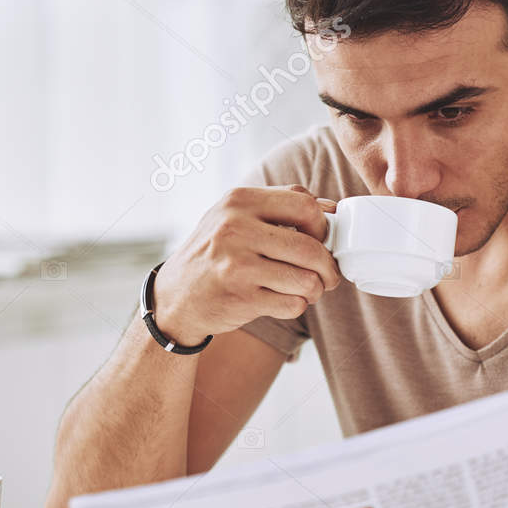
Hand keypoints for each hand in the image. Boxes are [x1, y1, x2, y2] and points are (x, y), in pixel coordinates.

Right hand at [151, 185, 340, 344]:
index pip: (304, 205)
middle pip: (311, 248)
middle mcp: (236, 229)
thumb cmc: (214, 254)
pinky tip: (282, 300)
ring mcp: (237, 265)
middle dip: (328, 267)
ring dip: (315, 290)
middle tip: (327, 275)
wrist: (175, 297)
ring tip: (305, 289)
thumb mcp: (235, 217)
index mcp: (239, 201)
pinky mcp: (241, 298)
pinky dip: (297, 305)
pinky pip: (293, 304)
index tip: (319, 240)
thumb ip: (280, 206)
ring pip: (307, 280)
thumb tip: (332, 209)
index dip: (322, 226)